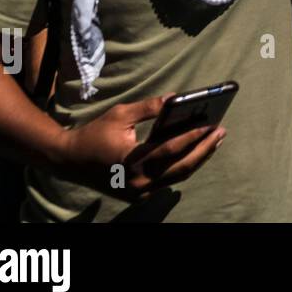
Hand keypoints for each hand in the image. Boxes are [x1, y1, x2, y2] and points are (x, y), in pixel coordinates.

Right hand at [56, 94, 223, 199]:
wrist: (70, 161)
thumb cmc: (95, 134)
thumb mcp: (120, 114)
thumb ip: (150, 108)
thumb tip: (177, 97)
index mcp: (131, 160)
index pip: (170, 149)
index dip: (193, 137)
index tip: (211, 125)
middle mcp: (137, 181)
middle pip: (181, 167)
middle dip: (204, 150)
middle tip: (221, 133)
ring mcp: (138, 192)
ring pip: (177, 176)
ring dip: (198, 158)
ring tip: (214, 141)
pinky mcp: (138, 194)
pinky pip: (167, 180)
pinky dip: (182, 166)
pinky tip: (196, 152)